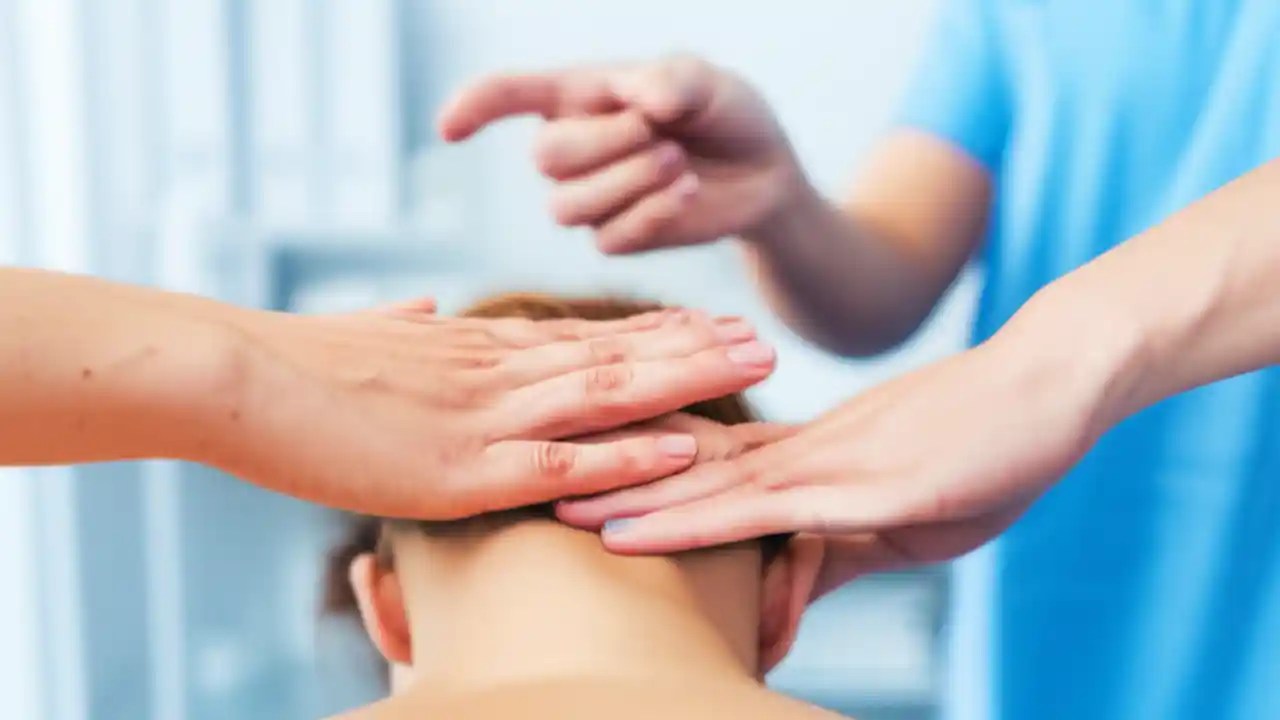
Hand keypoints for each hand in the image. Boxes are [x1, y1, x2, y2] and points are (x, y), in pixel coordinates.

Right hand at [197, 298, 776, 518]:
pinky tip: (683, 448)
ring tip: (754, 366)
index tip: (698, 321)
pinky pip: (566, 462)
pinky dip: (629, 457)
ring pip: (611, 392)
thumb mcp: (363, 334)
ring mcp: (488, 417)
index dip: (648, 331)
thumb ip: (405, 323)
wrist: (236, 375)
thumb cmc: (291, 362)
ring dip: (688, 381)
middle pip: (617, 354)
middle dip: (694, 347)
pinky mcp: (464, 468)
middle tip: (761, 337)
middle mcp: (497, 373)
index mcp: (475, 349)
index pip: (581, 335)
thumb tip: (425, 309)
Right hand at [438, 55, 802, 252]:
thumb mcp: (708, 82)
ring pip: (567, 207)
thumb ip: (673, 80)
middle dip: (608, 144)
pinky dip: (651, 214)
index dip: (475, 107)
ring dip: (630, 181)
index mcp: (579, 95)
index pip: (509, 95)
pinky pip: (607, 238)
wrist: (763, 171)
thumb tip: (642, 99)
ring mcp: (590, 197)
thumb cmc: (726, 114)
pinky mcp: (616, 237)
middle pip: (546, 157)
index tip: (449, 128)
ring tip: (678, 161)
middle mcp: (574, 146)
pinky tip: (687, 193)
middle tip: (663, 133)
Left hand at [562, 331, 1111, 591]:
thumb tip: (787, 587)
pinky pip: (756, 511)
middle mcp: (802, 450)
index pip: (711, 461)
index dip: (643, 466)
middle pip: (687, 462)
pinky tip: (635, 533)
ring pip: (704, 485)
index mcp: (809, 452)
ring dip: (627, 499)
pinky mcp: (859, 486)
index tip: (582, 468)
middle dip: (611, 474)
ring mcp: (826, 463)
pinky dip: (689, 524)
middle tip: (534, 479)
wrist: (1052, 384)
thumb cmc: (986, 445)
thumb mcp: (901, 516)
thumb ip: (836, 548)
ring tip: (556, 511)